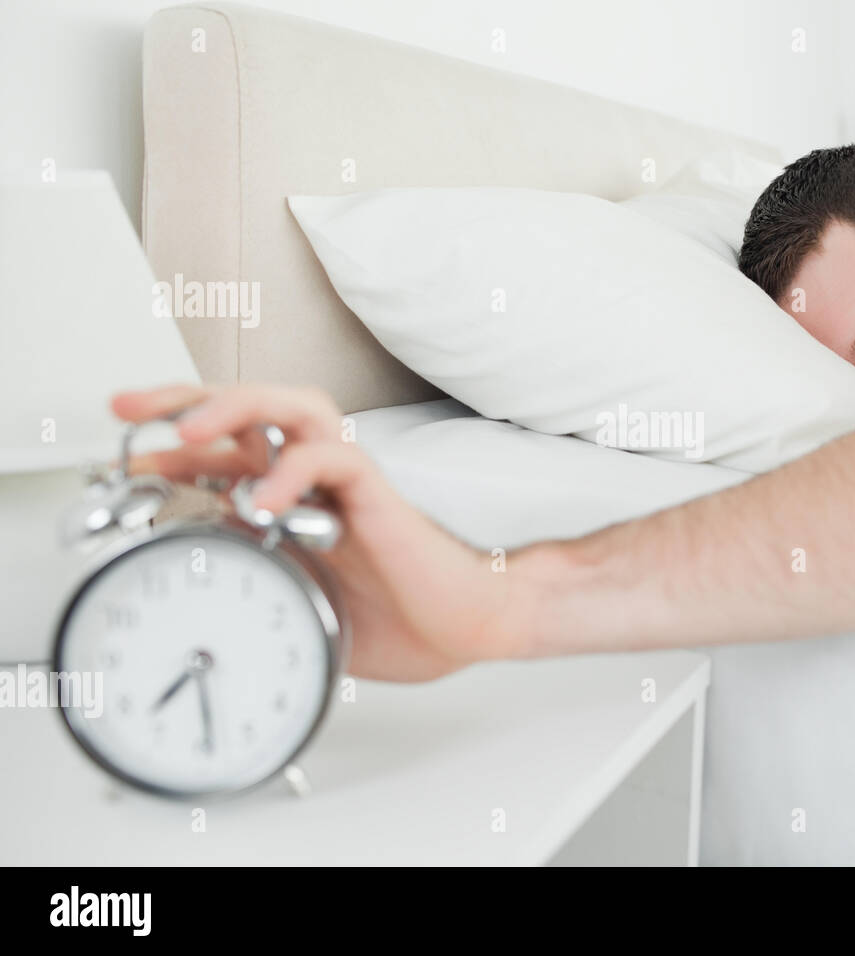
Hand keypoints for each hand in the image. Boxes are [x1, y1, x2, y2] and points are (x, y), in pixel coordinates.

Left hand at [111, 383, 526, 681]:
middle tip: (126, 408)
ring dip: (234, 407)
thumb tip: (198, 599)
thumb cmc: (402, 617)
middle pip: (248, 408)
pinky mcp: (380, 491)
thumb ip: (256, 585)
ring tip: (186, 427)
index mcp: (296, 500)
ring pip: (293, 407)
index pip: (224, 452)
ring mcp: (348, 480)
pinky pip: (336, 457)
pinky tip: (265, 502)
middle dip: (181, 400)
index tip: (122, 463)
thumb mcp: (302, 606)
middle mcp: (318, 479)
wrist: (467, 624)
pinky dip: (293, 470)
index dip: (169, 449)